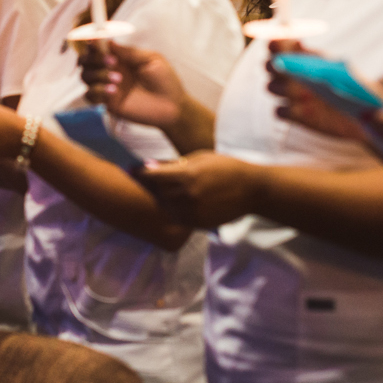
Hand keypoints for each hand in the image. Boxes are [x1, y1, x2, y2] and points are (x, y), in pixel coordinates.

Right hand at [79, 42, 187, 129]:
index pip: (98, 48)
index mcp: (119, 58)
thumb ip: (129, 52)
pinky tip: (114, 92)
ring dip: (98, 75)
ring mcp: (107, 87)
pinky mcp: (108, 103)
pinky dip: (98, 91)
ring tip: (119, 80)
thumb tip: (109, 42)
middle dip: (93, 58)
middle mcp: (110, 70)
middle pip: (85, 60)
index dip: (93, 43)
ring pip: (85, 76)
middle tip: (112, 62)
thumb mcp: (151, 60)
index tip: (95, 42)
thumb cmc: (165, 80)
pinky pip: (90, 96)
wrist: (173, 106)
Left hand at [137, 151, 262, 226]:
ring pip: (166, 206)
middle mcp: (187, 196)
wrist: (251, 190)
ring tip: (158, 190)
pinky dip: (173, 209)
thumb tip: (148, 165)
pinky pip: (178, 217)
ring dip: (160, 198)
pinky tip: (174, 201)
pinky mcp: (199, 223)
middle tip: (140, 180)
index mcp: (187, 176)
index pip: (153, 176)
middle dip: (149, 185)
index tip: (130, 169)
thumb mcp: (200, 159)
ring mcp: (193, 212)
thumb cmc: (225, 167)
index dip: (139, 173)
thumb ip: (174, 165)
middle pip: (157, 192)